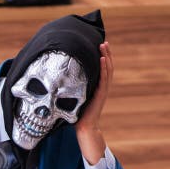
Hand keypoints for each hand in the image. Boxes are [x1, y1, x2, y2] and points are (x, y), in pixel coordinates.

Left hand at [75, 42, 112, 164]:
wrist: (84, 127)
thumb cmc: (79, 113)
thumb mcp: (76, 96)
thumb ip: (75, 87)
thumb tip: (62, 78)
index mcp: (98, 86)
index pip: (103, 69)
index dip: (103, 57)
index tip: (100, 45)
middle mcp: (102, 87)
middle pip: (108, 67)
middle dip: (107, 53)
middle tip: (104, 42)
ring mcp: (103, 90)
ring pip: (108, 70)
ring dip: (106, 57)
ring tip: (104, 46)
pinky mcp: (101, 94)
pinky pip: (104, 79)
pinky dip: (103, 68)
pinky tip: (101, 59)